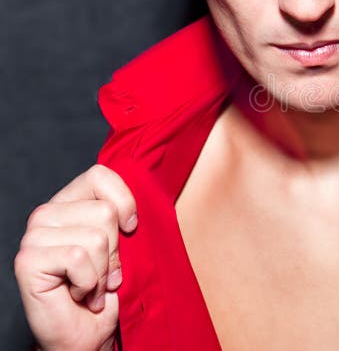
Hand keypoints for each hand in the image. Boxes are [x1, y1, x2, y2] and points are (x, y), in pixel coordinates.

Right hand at [14, 164, 137, 350]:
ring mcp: (33, 236)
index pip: (100, 175)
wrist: (87, 334)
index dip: (124, 202)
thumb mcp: (124, 246)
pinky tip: (80, 294)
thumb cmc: (108, 290)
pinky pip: (80, 258)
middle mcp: (46, 214)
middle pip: (105, 212)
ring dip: (103, 271)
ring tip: (92, 286)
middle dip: (115, 250)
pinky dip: (89, 283)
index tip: (130, 229)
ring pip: (96, 237)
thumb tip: (140, 199)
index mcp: (69, 204)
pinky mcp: (27, 260)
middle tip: (103, 273)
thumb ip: (123, 218)